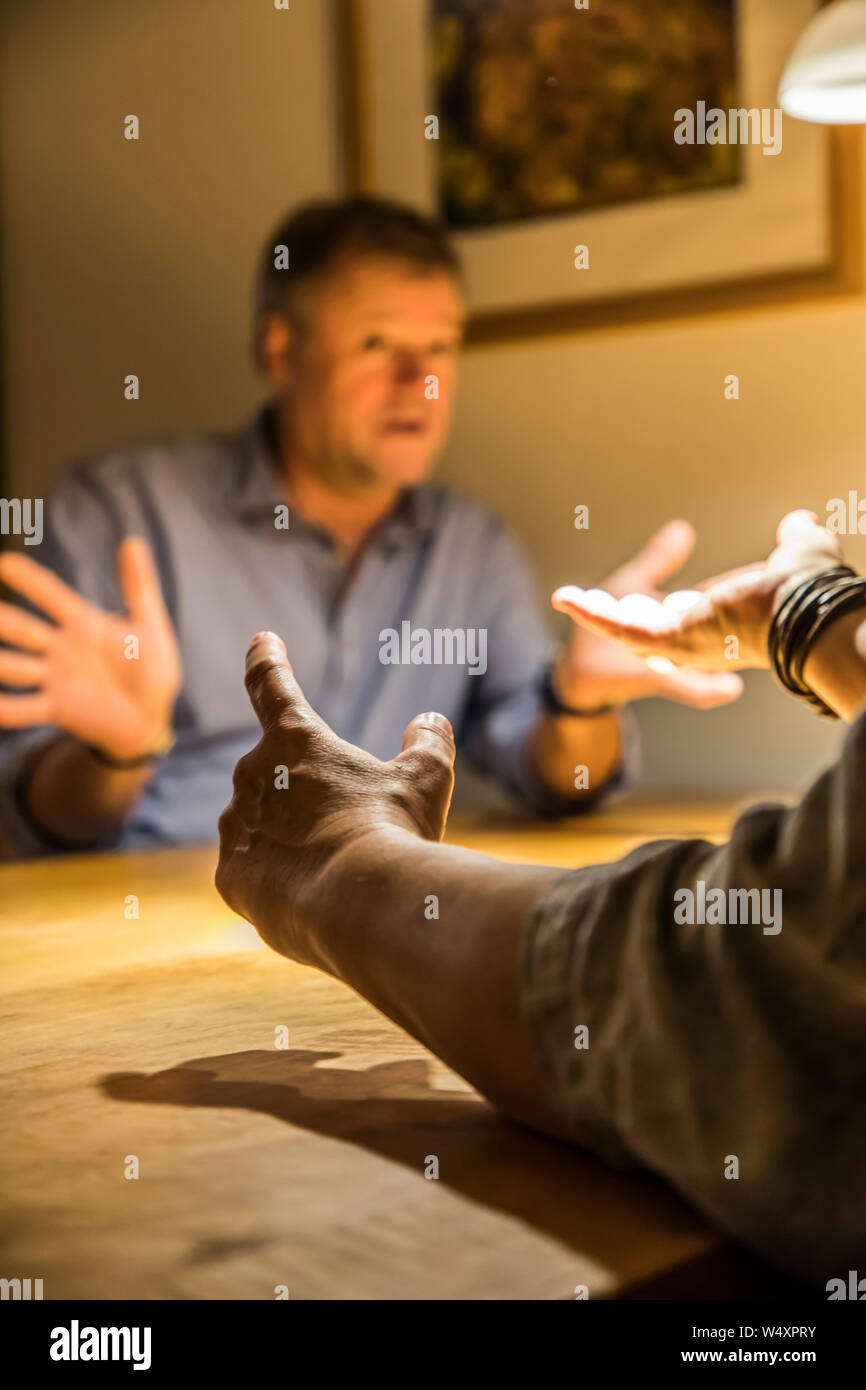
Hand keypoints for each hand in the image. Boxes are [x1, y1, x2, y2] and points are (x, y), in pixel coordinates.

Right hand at [0, 538, 180, 758]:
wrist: (151, 720)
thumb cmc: (151, 670)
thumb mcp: (150, 627)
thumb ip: (139, 587)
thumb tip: (133, 541)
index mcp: (83, 624)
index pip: (50, 594)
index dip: (28, 579)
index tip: (5, 562)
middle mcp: (61, 648)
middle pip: (22, 629)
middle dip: (1, 619)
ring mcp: (56, 679)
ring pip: (15, 666)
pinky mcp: (57, 709)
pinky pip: (24, 709)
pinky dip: (4, 708)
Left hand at [215, 631, 455, 962]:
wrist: (361, 909)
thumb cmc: (394, 833)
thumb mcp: (426, 779)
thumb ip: (427, 743)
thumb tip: (430, 722)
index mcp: (295, 737)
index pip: (270, 683)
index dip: (267, 659)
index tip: (261, 640)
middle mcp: (252, 774)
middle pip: (275, 772)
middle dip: (304, 793)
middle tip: (351, 826)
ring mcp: (236, 826)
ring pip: (260, 822)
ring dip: (291, 836)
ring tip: (339, 869)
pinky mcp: (232, 877)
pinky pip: (252, 870)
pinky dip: (278, 877)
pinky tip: (314, 895)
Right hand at [551, 510, 842, 674]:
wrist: (797, 619)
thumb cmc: (792, 599)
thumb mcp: (787, 558)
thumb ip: (786, 542)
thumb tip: (799, 522)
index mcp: (717, 626)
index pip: (681, 618)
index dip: (662, 608)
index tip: (638, 600)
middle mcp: (695, 640)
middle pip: (646, 628)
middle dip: (618, 616)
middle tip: (594, 603)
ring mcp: (676, 643)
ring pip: (626, 627)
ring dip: (595, 612)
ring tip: (568, 600)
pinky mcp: (663, 640)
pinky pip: (617, 625)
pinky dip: (589, 611)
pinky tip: (565, 598)